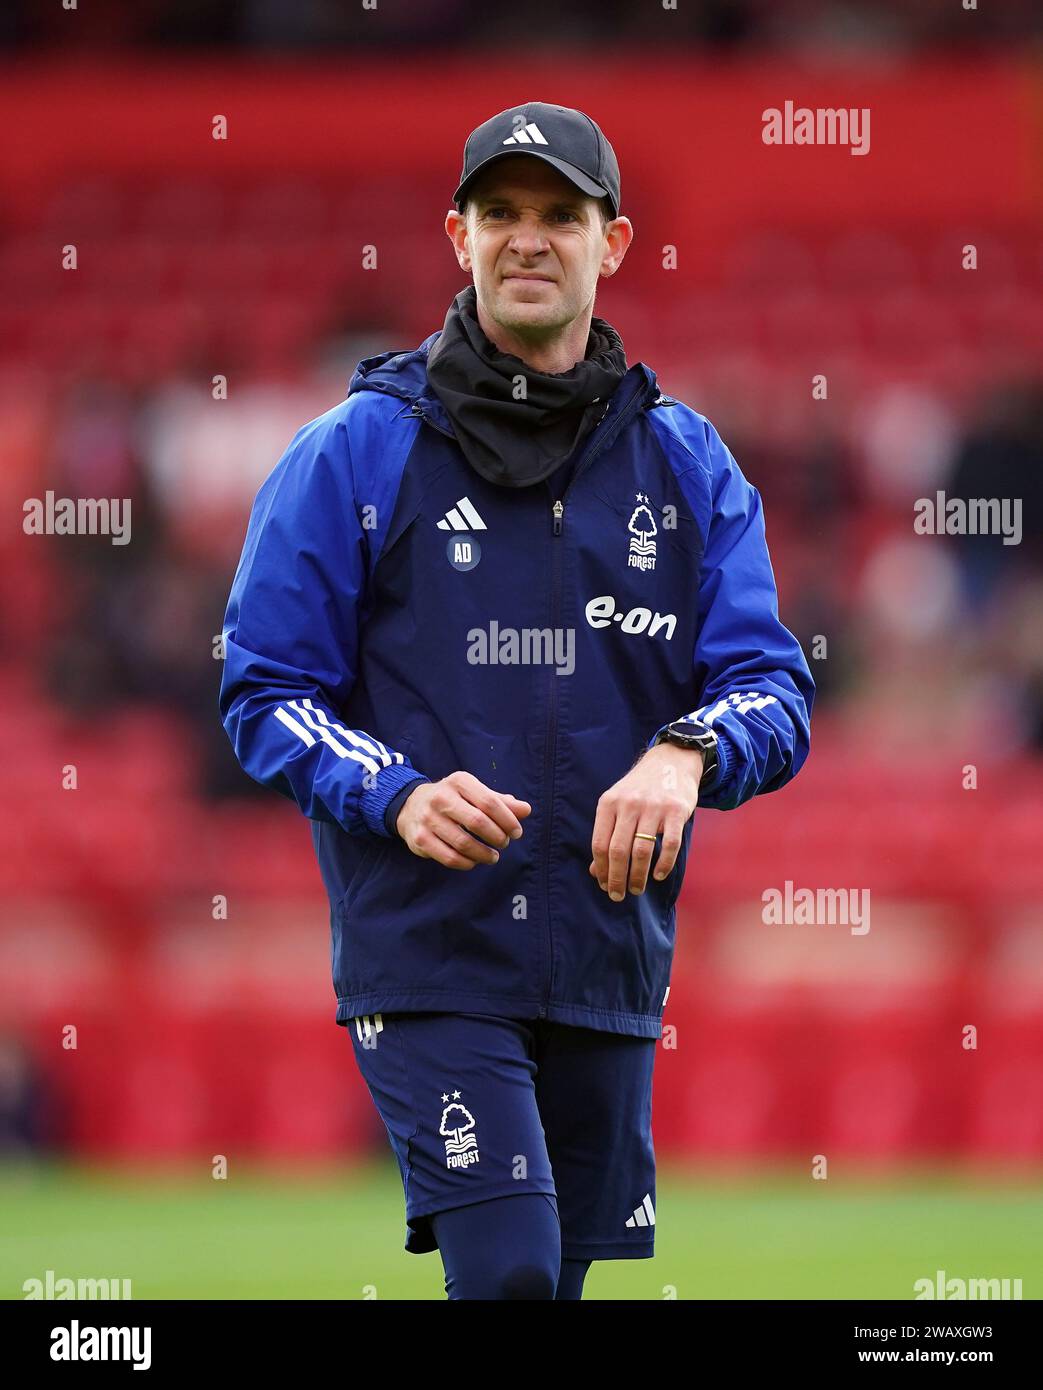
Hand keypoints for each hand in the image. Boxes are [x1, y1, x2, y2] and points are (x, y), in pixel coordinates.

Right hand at [395, 770, 530, 869]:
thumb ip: (500, 802)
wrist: (410, 805)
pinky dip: (467, 863)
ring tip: (493, 856)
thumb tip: (526, 810)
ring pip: (463, 843)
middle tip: (504, 844)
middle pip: (477, 822)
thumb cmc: (452, 799)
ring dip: (484, 854)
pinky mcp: (420, 839)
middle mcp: (441, 798)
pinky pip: (449, 858)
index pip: (490, 802)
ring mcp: (428, 819)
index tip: (516, 832)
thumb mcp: (474, 793)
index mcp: (459, 782)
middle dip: (497, 837)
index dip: (508, 820)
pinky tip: (474, 861)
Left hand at [589, 743, 702, 899]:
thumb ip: (606, 834)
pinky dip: (664, 864)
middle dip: (616, 878)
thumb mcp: (616, 804)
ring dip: (638, 876)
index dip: (600, 869)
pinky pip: (670, 844)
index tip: (603, 885)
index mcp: (609, 803)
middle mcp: (629, 804)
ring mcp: (654, 807)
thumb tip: (595, 871)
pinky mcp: (677, 811)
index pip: (599, 844)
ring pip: (642, 850)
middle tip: (618, 895)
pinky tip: (658, 875)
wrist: (670, 761)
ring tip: (637, 889)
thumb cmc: (639, 789)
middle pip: (618, 850)